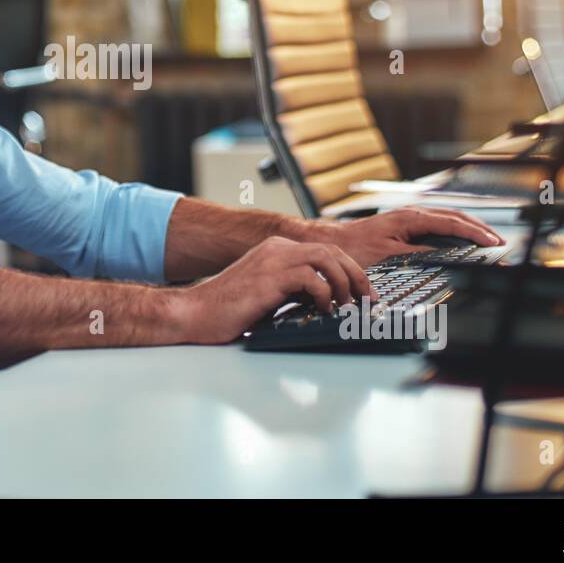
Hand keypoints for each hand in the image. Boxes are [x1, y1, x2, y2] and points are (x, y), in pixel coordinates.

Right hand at [173, 236, 376, 343]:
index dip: (350, 271)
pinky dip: (325, 294)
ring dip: (344, 282)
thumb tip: (327, 302)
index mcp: (277, 250)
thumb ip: (294, 290)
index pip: (326, 251)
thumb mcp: (269, 295)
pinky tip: (325, 311)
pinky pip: (310, 278)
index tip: (364, 294)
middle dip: (357, 275)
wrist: (195, 313)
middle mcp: (277, 249)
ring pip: (326, 258)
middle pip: (332, 251)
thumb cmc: (228, 310)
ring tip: (348, 305)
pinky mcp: (268, 277)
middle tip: (368, 300)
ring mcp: (272, 260)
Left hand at [326, 206, 503, 268]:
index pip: (452, 223)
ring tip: (488, 239)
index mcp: (411, 218)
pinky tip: (462, 239)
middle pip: (455, 216)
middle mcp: (413, 213)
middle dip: (479, 227)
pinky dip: (455, 230)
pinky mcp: (406, 224)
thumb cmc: (355, 247)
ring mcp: (410, 217)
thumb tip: (445, 256)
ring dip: (469, 227)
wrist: (334, 241)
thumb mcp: (388, 254)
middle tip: (499, 242)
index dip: (475, 233)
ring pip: (447, 218)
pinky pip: (438, 224)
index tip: (493, 243)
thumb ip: (417, 254)